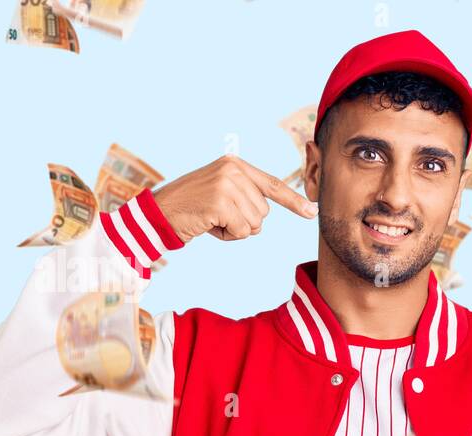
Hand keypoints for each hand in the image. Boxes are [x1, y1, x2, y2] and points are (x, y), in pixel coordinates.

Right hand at [151, 155, 316, 242]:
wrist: (159, 212)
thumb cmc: (192, 208)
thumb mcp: (221, 192)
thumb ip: (245, 196)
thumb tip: (264, 217)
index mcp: (236, 165)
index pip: (273, 184)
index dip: (294, 200)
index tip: (311, 211)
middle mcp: (234, 170)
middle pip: (264, 212)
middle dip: (245, 222)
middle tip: (218, 215)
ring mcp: (227, 185)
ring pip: (255, 223)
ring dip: (236, 230)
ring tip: (213, 219)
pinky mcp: (221, 203)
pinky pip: (242, 231)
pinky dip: (227, 236)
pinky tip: (209, 225)